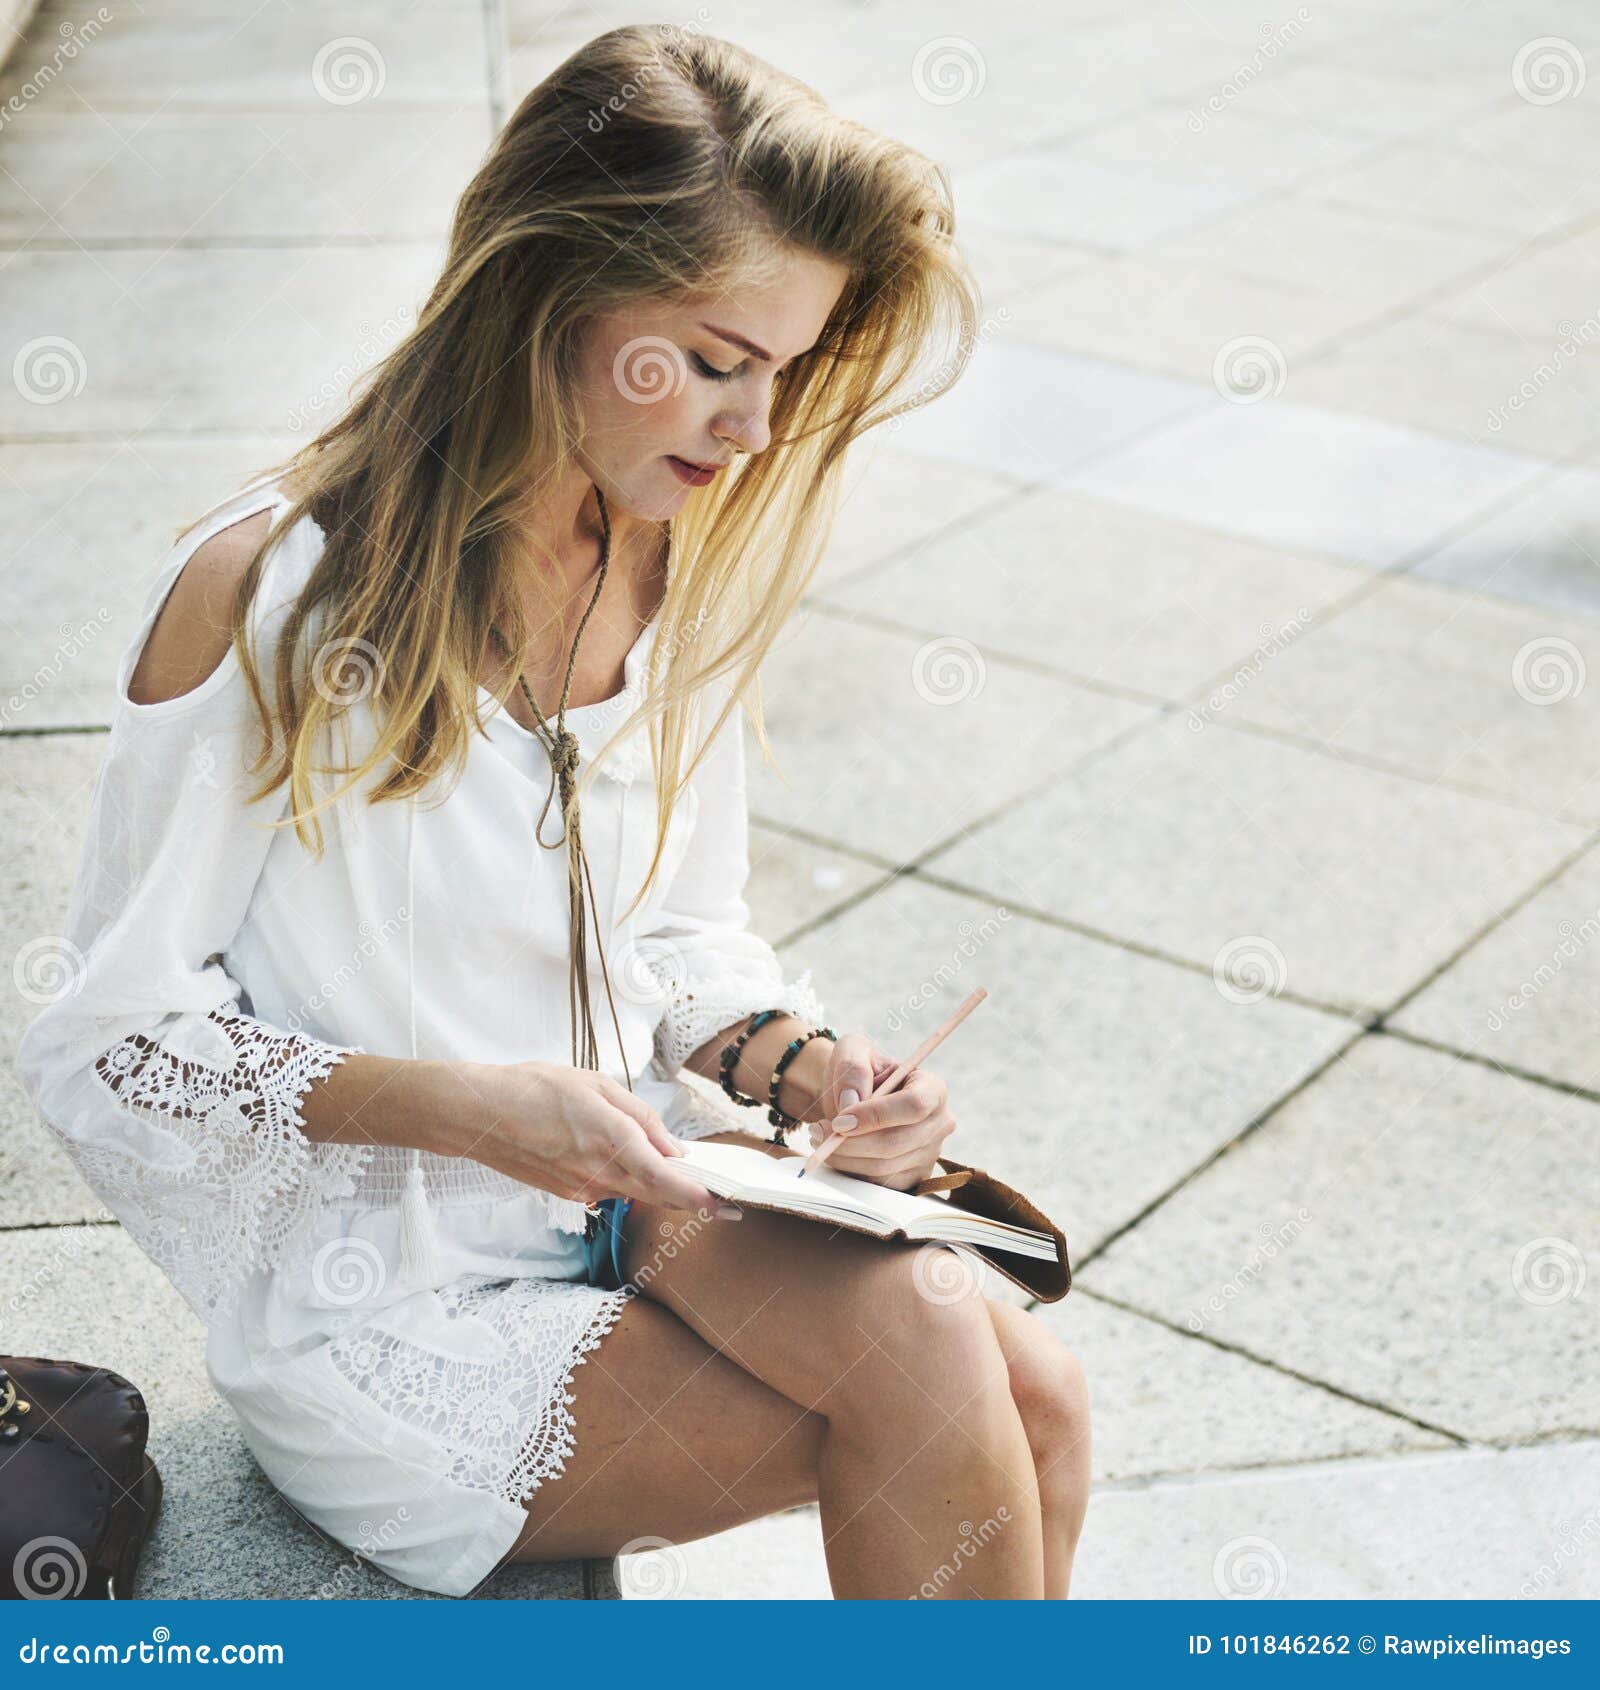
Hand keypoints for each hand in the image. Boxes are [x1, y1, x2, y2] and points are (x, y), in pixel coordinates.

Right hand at [467, 1061, 733, 1215]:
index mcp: (612, 1141)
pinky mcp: (567, 1193)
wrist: (480, 1115)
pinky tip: (629, 1164)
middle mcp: (600, 1174)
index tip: (725, 1207)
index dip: (699, 1198)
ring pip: (634, 1194)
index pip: (666, 1182)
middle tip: (721, 1201)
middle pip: (657, 1196)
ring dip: (659, 1189)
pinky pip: (609, 1191)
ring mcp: (582, 1189)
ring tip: (679, 1173)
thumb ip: (641, 1117)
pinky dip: (628, 1182)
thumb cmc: (536, 1089)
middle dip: (691, 1200)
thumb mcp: (597, 1085)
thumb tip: (673, 1148)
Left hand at [803, 1032, 955, 1191]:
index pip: (914, 1105)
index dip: (877, 1115)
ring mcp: (929, 1154)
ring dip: (845, 1156)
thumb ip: (852, 1066)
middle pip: (896, 1142)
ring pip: (884, 1166)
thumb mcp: (852, 1051)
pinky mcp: (913, 1177)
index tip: (841, 1120)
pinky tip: (837, 1152)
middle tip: (819, 1131)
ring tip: (821, 1137)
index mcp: (932, 1087)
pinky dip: (851, 1170)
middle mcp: (939, 1122)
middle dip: (850, 1141)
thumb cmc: (857, 1070)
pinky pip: (879, 1183)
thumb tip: (851, 1102)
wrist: (853, 1096)